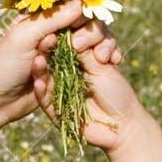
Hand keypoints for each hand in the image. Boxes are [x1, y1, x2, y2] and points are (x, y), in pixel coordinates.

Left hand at [0, 0, 113, 129]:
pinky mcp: (67, 71)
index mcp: (41, 18)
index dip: (86, 9)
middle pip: (86, 23)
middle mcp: (54, 32)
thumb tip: (81, 3)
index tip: (92, 20)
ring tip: (105, 59)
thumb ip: (52, 20)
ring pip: (91, 43)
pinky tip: (113, 63)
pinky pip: (88, 63)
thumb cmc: (2, 65)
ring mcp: (62, 52)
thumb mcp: (23, 38)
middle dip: (95, 32)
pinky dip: (101, 62)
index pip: (72, 5)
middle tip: (89, 47)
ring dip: (101, 47)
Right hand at [33, 21, 140, 150]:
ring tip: (39, 58)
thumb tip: (70, 36)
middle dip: (51, 49)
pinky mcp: (56, 109)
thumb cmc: (117, 93)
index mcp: (81, 60)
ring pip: (46, 77)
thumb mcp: (103, 68)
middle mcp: (68, 73)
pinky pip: (45, 98)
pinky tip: (38, 81)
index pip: (67, 43)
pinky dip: (41, 90)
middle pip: (53, 58)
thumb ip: (86, 52)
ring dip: (41, 68)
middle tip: (49, 39)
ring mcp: (60, 90)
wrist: (123, 125)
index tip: (75, 36)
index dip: (68, 36)